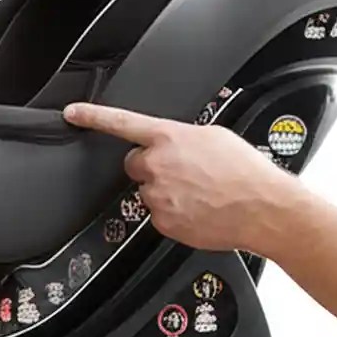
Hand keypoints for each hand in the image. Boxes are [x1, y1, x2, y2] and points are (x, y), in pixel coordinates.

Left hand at [63, 102, 308, 254]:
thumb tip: (176, 143)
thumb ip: (184, 137)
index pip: (121, 123)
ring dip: (166, 192)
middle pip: (135, 164)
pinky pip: (160, 215)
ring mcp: (158, 196)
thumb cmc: (247, 172)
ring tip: (199, 193)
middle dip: (152, 167)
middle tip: (183, 173)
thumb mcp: (216, 137)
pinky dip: (175, 213)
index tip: (73, 113)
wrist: (264, 209)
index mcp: (169, 137)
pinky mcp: (163, 222)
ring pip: (149, 192)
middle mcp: (158, 165)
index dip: (93, 116)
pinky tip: (198, 210)